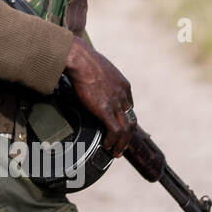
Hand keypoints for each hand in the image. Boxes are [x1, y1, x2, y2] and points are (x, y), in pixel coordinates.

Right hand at [64, 35, 134, 155]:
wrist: (80, 59)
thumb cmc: (83, 59)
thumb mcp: (98, 68)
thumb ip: (99, 78)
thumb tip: (88, 79)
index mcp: (123, 85)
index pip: (129, 106)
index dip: (124, 118)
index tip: (119, 125)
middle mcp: (123, 96)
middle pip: (131, 120)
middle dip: (127, 135)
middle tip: (122, 144)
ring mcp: (116, 103)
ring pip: (126, 129)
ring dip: (122, 143)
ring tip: (116, 152)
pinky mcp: (105, 110)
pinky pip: (115, 131)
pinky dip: (113, 141)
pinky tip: (108, 146)